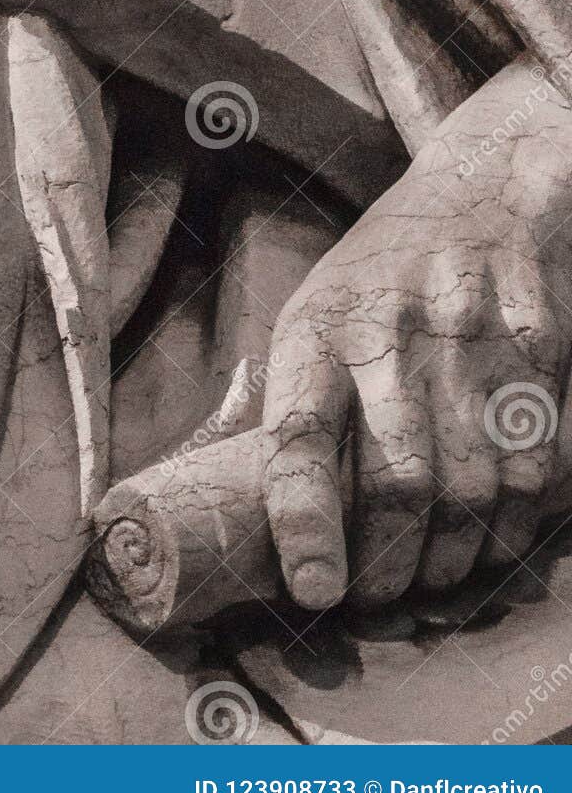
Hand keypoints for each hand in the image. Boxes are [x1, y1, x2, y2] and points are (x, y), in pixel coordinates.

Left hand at [262, 60, 571, 611]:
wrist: (483, 190)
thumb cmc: (378, 274)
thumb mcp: (312, 311)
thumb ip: (292, 395)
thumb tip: (253, 500)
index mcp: (317, 328)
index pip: (297, 433)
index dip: (304, 520)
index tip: (314, 590)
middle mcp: (390, 335)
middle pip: (397, 482)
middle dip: (388, 564)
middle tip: (375, 602)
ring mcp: (470, 344)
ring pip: (471, 488)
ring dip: (452, 561)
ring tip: (430, 589)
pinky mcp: (538, 352)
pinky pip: (536, 466)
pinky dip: (517, 528)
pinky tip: (494, 549)